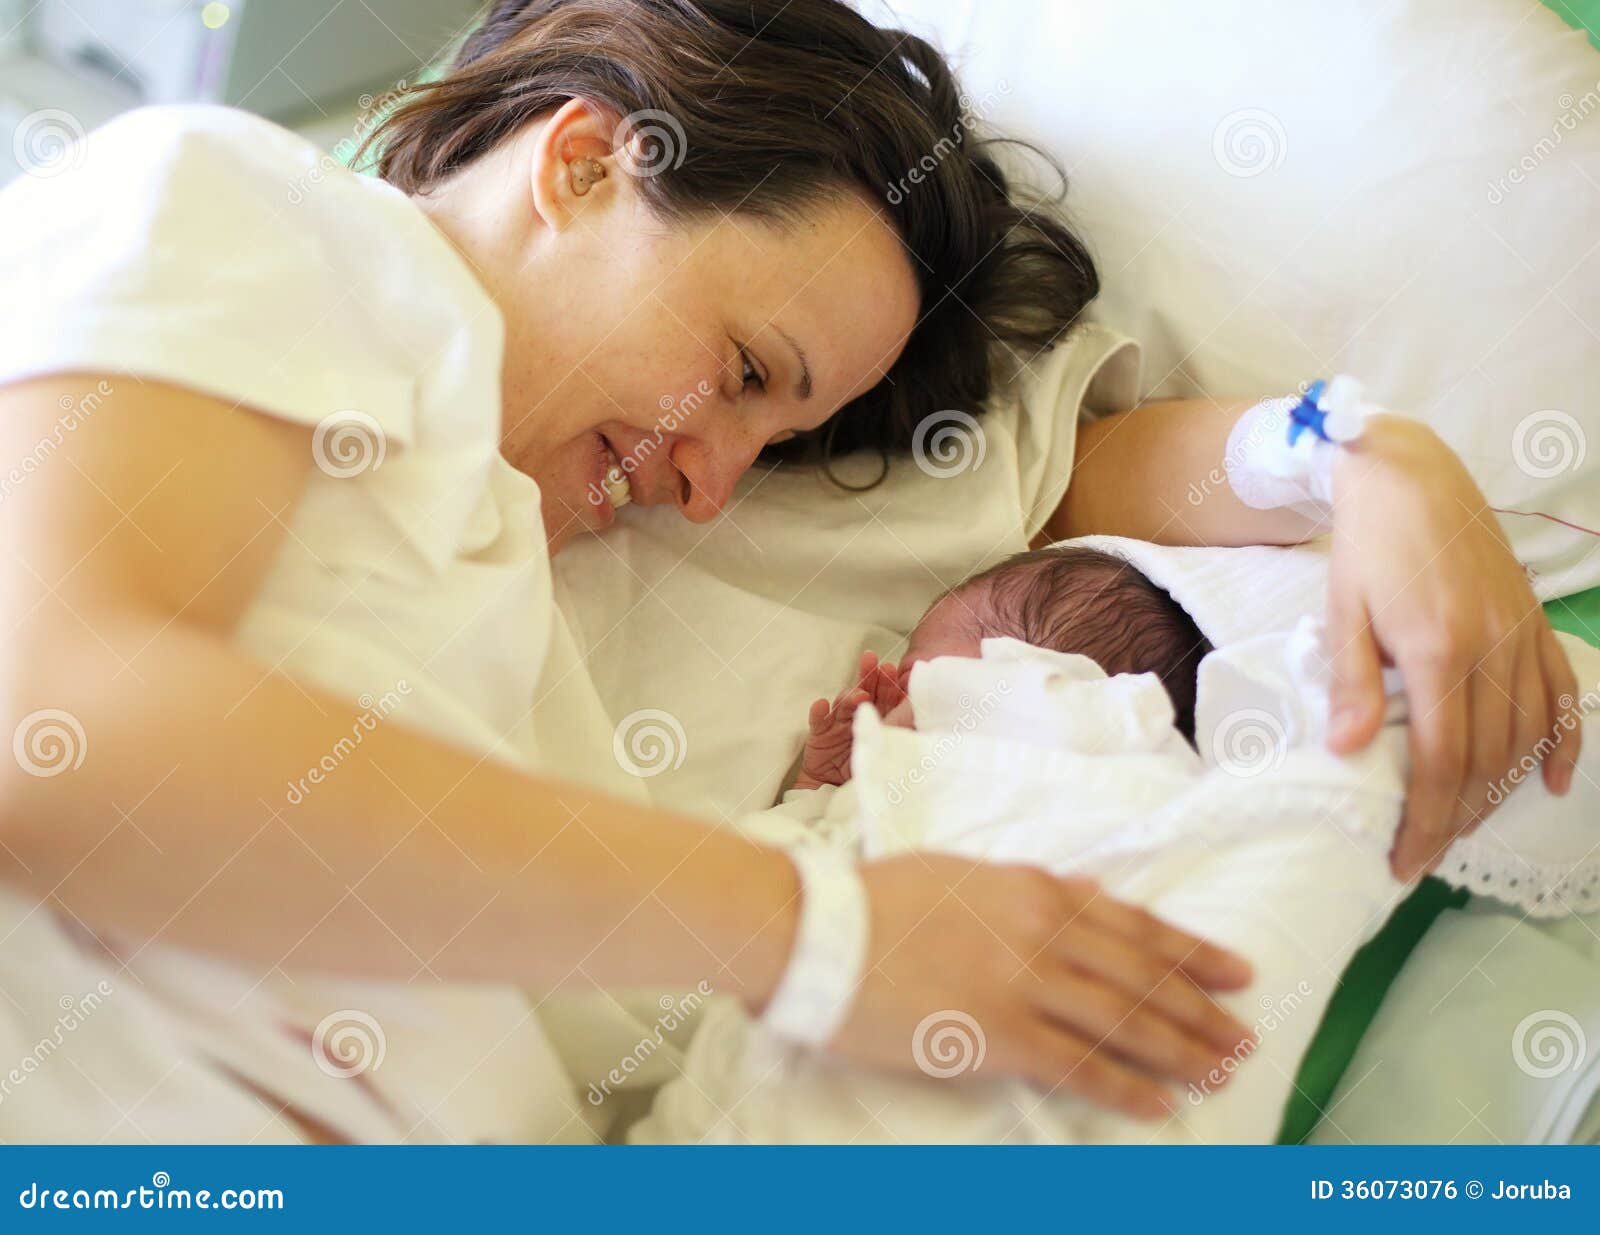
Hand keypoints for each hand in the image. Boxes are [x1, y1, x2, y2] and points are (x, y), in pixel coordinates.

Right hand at [795, 651, 906, 789]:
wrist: (836, 791)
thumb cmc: (868, 768)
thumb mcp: (889, 750)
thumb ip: (903, 732)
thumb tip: (926, 718)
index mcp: (878, 717)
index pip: (885, 696)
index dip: (888, 681)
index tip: (892, 669)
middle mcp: (858, 716)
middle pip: (864, 691)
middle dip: (869, 675)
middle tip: (873, 662)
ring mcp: (838, 724)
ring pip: (844, 703)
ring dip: (850, 696)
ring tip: (860, 695)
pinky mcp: (819, 735)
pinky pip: (818, 721)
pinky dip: (819, 713)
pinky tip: (821, 705)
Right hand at [832, 855, 1254, 1117]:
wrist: (821, 930)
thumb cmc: (880, 899)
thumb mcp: (966, 875)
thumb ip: (1034, 888)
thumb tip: (1090, 892)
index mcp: (1037, 888)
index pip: (1134, 925)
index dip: (1190, 952)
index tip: (1233, 971)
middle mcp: (1045, 931)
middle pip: (1143, 975)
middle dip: (1201, 1009)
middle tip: (1245, 1035)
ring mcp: (1025, 982)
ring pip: (1125, 1020)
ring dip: (1181, 1049)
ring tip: (1220, 1070)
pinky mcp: (999, 1032)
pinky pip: (1080, 1065)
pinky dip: (1126, 1087)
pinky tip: (1162, 1104)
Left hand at [1325, 415, 1580, 880]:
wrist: (1411, 475)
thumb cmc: (1368, 543)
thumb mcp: (1343, 609)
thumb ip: (1352, 682)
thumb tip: (1350, 751)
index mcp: (1439, 651)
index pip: (1441, 761)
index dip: (1427, 820)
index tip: (1405, 860)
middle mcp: (1492, 649)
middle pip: (1487, 760)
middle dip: (1457, 818)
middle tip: (1426, 855)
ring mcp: (1522, 636)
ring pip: (1526, 736)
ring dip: (1500, 791)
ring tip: (1463, 825)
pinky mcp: (1534, 622)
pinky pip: (1561, 694)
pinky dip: (1562, 742)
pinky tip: (1550, 782)